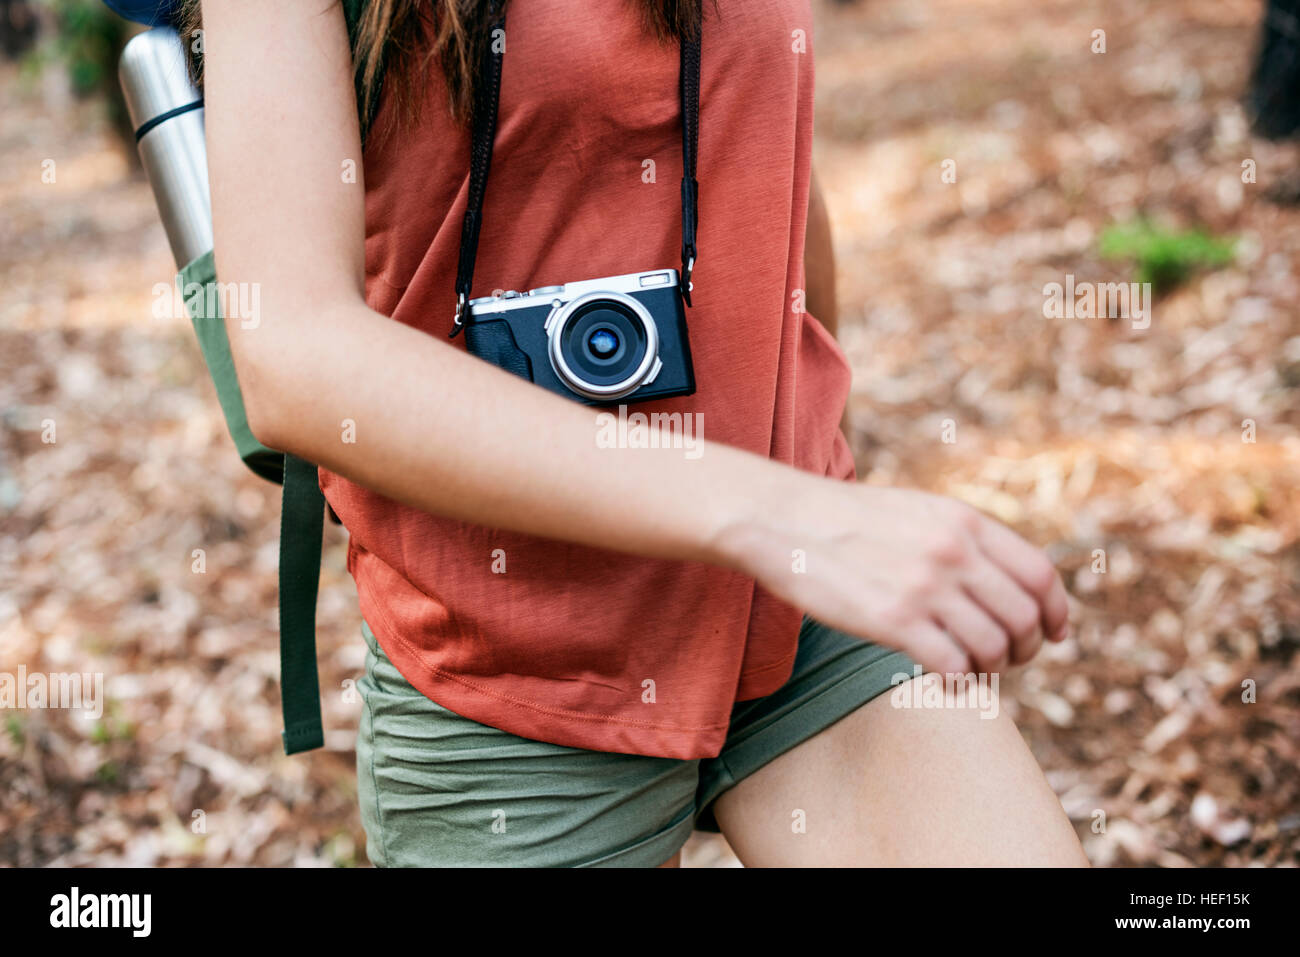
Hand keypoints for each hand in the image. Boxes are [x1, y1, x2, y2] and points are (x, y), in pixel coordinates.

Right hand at [719, 477, 1070, 673]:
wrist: (783, 520)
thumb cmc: (847, 520)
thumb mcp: (917, 510)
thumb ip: (963, 537)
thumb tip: (1007, 577)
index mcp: (964, 521)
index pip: (1040, 574)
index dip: (1057, 612)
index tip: (1054, 634)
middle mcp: (952, 552)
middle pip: (1024, 617)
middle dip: (1026, 648)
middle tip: (1011, 660)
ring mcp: (924, 586)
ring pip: (993, 646)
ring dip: (992, 668)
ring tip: (973, 670)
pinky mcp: (892, 620)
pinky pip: (953, 666)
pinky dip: (961, 683)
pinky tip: (946, 681)